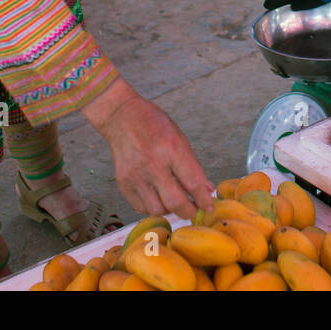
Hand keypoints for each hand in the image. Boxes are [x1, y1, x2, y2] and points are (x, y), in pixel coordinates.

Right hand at [85, 81, 213, 219]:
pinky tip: (158, 199)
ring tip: (175, 202)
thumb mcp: (180, 138)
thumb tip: (207, 189)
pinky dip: (153, 208)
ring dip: (170, 210)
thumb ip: (193, 166)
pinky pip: (141, 207)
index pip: (193, 183)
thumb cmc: (154, 124)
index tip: (208, 207)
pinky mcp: (123, 183)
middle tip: (194, 211)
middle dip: (189, 212)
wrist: (122, 117)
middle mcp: (153, 164)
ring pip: (157, 209)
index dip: (204, 199)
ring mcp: (136, 175)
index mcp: (171, 149)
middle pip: (175, 202)